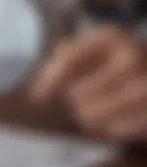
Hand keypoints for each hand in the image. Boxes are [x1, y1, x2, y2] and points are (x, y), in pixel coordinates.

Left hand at [30, 26, 146, 140]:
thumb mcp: (96, 48)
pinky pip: (117, 130)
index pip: (70, 59)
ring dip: (88, 116)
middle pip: (78, 93)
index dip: (50, 78)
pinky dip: (110, 128)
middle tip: (80, 99)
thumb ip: (68, 57)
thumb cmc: (119, 59)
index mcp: (110, 36)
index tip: (35, 97)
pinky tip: (113, 120)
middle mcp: (131, 55)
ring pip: (94, 115)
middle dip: (74, 99)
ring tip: (94, 110)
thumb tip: (39, 88)